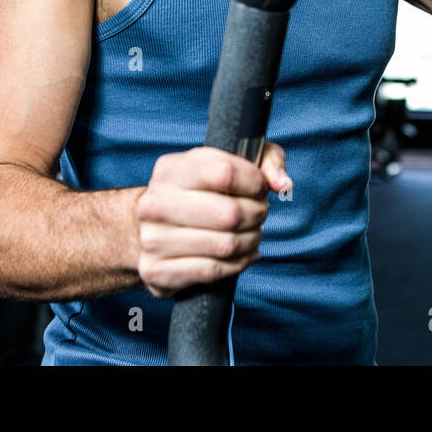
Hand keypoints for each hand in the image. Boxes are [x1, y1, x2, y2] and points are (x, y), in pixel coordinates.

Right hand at [136, 142, 290, 298]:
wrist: (149, 229)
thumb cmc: (197, 193)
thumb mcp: (228, 162)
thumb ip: (265, 160)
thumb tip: (282, 185)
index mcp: (170, 170)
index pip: (224, 172)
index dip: (254, 182)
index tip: (260, 187)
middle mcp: (155, 203)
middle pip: (230, 213)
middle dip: (256, 215)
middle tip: (258, 214)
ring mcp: (152, 239)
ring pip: (225, 245)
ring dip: (251, 241)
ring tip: (251, 234)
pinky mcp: (157, 271)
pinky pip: (213, 271)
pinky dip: (237, 264)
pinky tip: (242, 254)